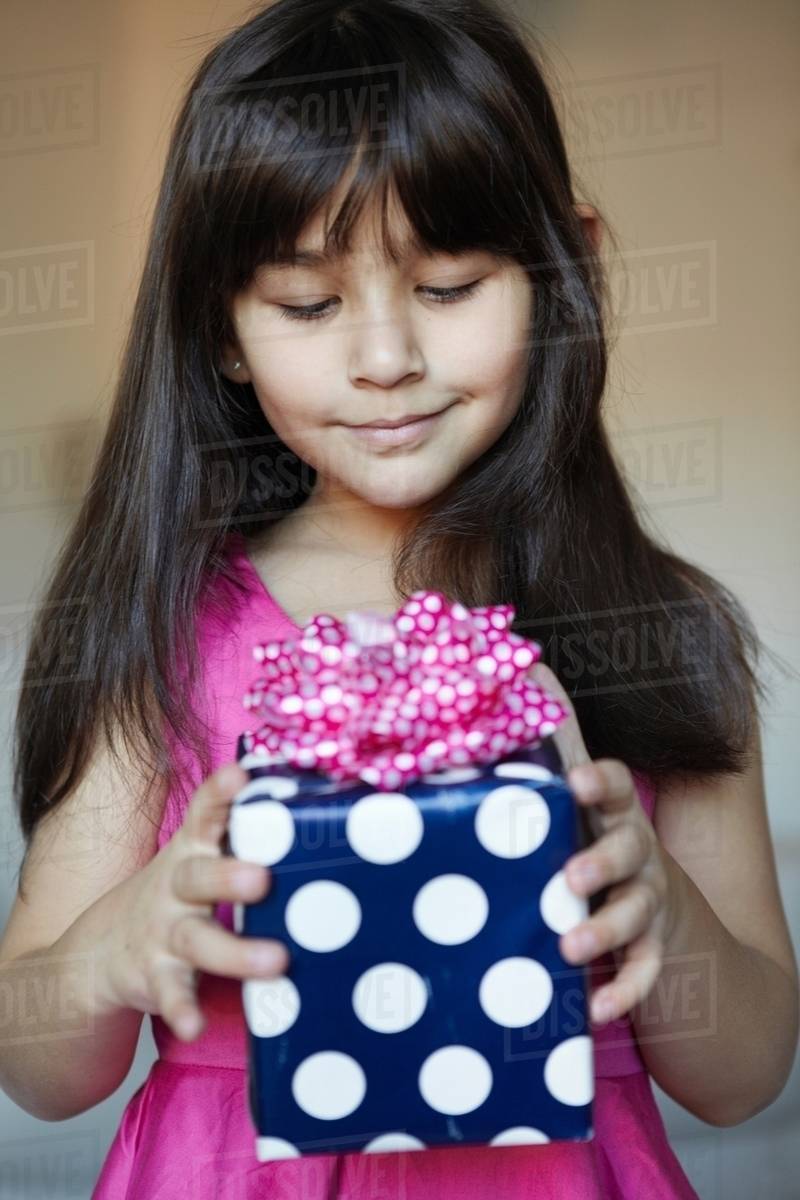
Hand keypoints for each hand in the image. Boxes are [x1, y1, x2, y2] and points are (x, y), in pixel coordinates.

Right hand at [97, 763, 288, 1041]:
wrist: (100, 951)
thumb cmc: (178, 896)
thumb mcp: (201, 860)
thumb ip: (246, 842)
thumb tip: (332, 823)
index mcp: (193, 851)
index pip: (204, 814)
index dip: (220, 793)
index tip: (240, 775)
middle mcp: (176, 887)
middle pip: (197, 875)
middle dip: (228, 876)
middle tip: (262, 878)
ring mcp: (163, 933)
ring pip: (196, 939)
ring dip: (234, 951)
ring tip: (275, 960)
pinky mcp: (154, 977)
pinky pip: (170, 994)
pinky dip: (181, 1010)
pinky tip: (196, 1026)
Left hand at [529, 663, 680, 1025]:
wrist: (666, 912)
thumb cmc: (597, 838)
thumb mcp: (577, 794)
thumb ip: (555, 738)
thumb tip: (523, 663)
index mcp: (609, 810)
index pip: (608, 784)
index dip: (595, 781)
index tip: (571, 782)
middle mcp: (635, 852)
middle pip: (629, 849)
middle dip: (601, 862)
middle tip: (568, 878)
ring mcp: (648, 902)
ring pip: (635, 914)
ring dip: (604, 929)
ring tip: (570, 947)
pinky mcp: (653, 950)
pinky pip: (644, 973)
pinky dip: (624, 992)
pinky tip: (595, 1011)